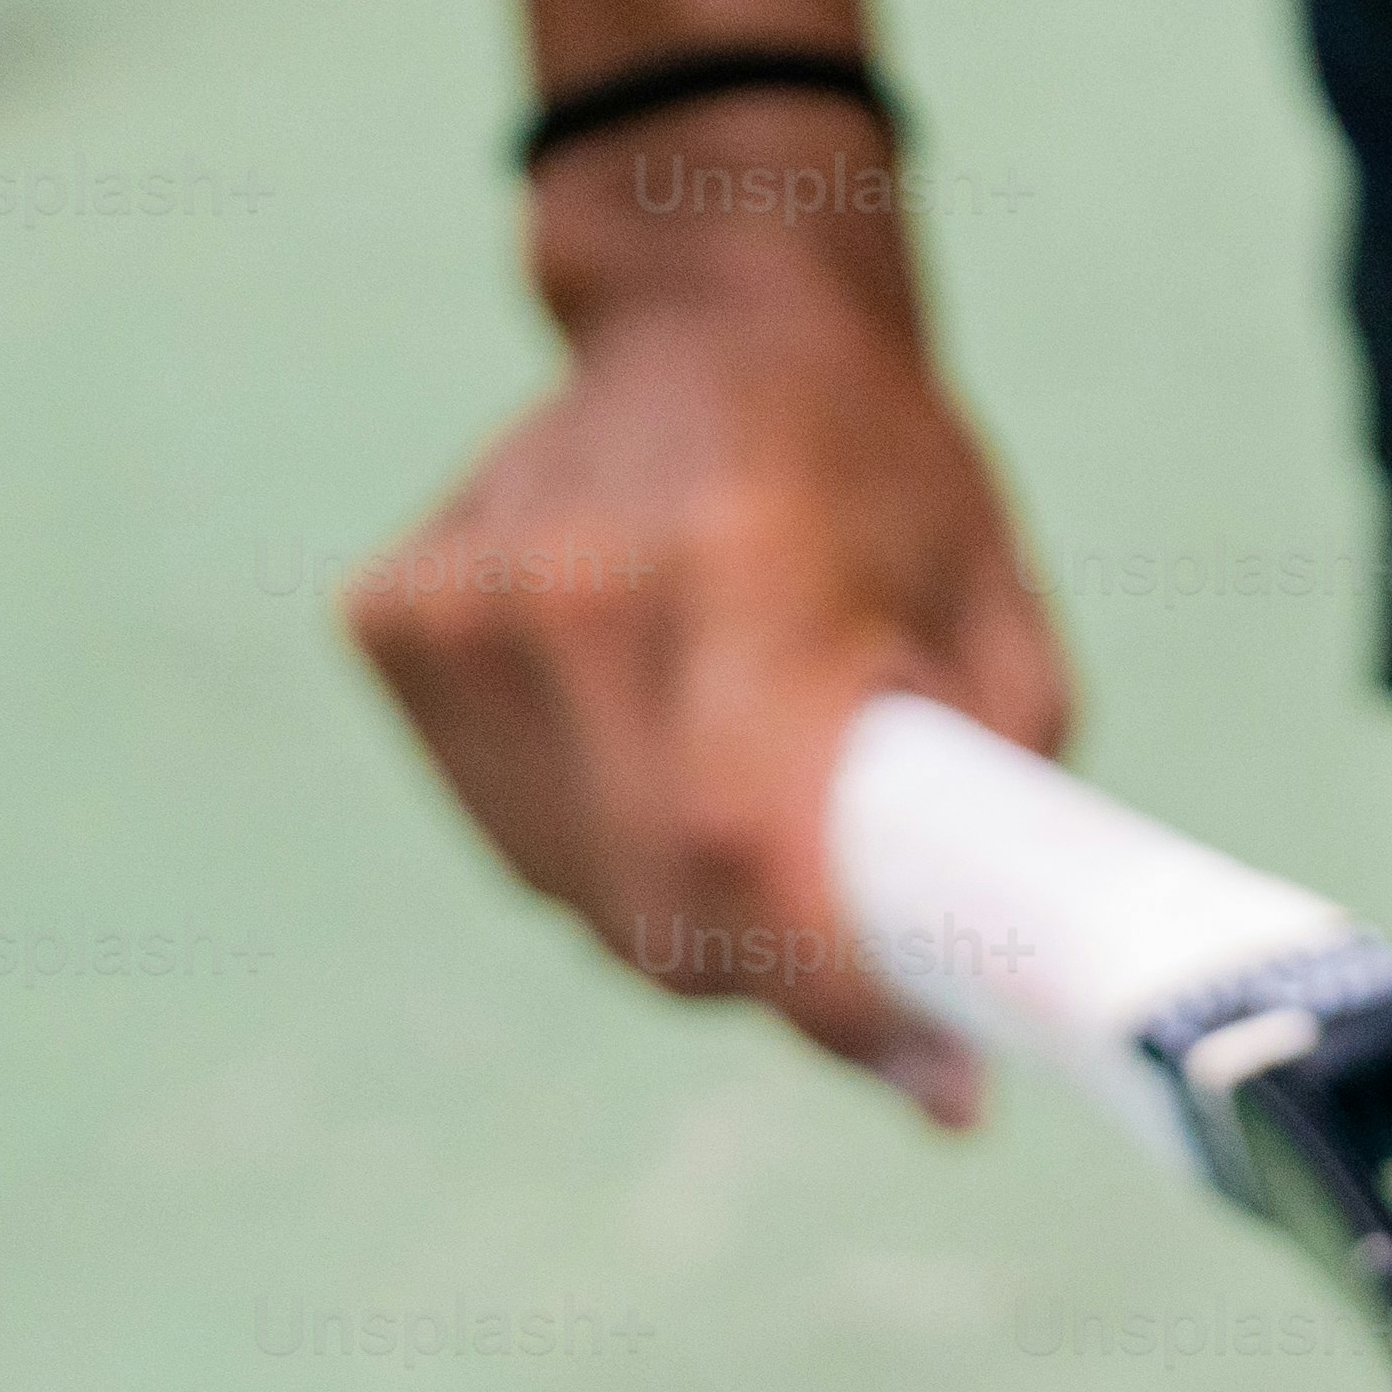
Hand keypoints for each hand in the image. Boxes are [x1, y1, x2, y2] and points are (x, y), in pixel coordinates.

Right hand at [343, 141, 1070, 1120]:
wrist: (708, 313)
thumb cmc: (888, 477)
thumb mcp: (997, 630)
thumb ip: (990, 832)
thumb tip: (961, 1060)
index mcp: (738, 575)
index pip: (741, 850)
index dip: (830, 998)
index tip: (935, 1078)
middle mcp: (571, 595)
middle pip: (659, 913)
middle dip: (779, 978)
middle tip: (865, 946)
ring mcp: (460, 611)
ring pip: (579, 897)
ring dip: (685, 916)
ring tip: (756, 806)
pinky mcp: (394, 625)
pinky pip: (516, 832)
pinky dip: (600, 847)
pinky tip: (656, 749)